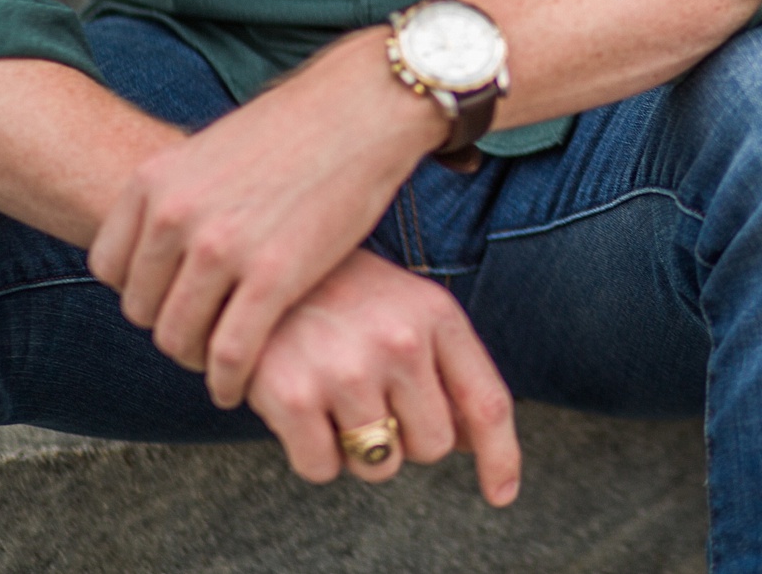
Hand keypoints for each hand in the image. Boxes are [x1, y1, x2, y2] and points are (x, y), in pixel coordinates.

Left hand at [89, 27, 447, 407]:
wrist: (362, 107)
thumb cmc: (297, 129)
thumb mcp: (211, 151)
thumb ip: (179, 198)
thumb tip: (164, 248)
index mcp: (153, 182)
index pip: (109, 267)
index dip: (141, 292)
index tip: (172, 300)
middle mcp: (174, 214)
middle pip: (142, 308)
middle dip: (171, 329)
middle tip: (204, 337)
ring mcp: (222, 246)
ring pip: (178, 337)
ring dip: (198, 359)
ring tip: (223, 363)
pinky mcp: (273, 275)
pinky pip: (230, 352)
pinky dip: (229, 380)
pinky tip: (238, 386)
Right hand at [249, 249, 520, 505]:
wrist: (259, 267)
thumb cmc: (346, 295)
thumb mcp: (409, 310)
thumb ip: (445, 369)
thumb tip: (472, 444)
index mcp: (438, 316)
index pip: (487, 402)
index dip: (501, 456)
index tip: (502, 494)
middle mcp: (401, 341)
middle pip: (432, 446)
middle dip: (407, 438)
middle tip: (372, 399)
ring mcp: (348, 369)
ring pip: (379, 465)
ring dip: (357, 449)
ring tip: (333, 396)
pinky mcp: (294, 395)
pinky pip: (322, 470)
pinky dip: (312, 454)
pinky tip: (299, 407)